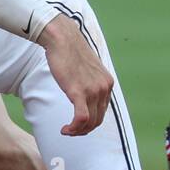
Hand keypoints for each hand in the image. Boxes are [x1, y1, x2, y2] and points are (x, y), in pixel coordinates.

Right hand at [37, 14, 113, 135]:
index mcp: (107, 83)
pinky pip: (81, 118)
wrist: (62, 38)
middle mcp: (104, 88)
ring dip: (77, 131)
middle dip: (84, 130)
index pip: (102, 112)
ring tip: (66, 131)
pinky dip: (74, 128)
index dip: (90, 122)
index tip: (77, 124)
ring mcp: (93, 90)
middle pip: (97, 120)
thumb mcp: (88, 69)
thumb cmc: (70, 52)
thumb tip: (85, 94)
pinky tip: (65, 129)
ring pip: (90, 122)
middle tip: (71, 131)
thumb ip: (90, 82)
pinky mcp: (79, 92)